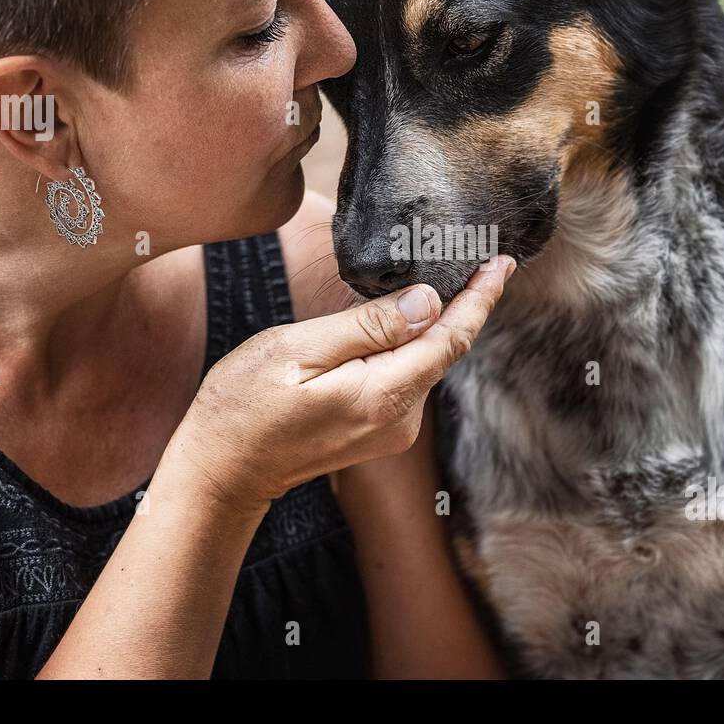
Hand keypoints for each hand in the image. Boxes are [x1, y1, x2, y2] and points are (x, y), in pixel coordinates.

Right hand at [175, 256, 514, 510]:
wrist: (222, 469)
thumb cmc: (245, 405)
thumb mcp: (299, 349)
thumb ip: (367, 327)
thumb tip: (427, 301)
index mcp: (384, 396)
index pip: (451, 339)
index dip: (480, 298)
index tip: (501, 262)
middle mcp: (400, 420)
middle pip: (445, 350)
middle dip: (463, 304)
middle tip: (477, 254)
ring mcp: (392, 430)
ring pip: (427, 363)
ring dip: (437, 323)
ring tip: (448, 275)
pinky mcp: (380, 431)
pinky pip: (409, 377)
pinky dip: (415, 346)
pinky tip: (409, 319)